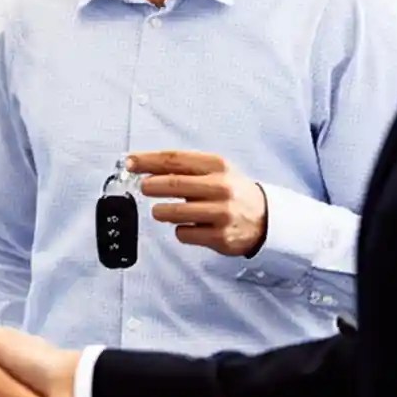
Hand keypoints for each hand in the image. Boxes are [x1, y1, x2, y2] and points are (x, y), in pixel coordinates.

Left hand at [127, 150, 267, 256]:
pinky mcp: (220, 237)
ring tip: (161, 210)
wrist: (266, 218)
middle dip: (151, 185)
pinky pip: (184, 233)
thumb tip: (143, 167)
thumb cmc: (231, 192)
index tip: (130, 162)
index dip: (147, 160)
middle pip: (173, 184)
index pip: (175, 159)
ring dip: (161, 211)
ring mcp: (221, 213)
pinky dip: (180, 230)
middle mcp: (221, 187)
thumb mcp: (215, 171)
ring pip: (175, 212)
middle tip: (144, 187)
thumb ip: (183, 168)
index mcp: (217, 166)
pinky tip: (189, 226)